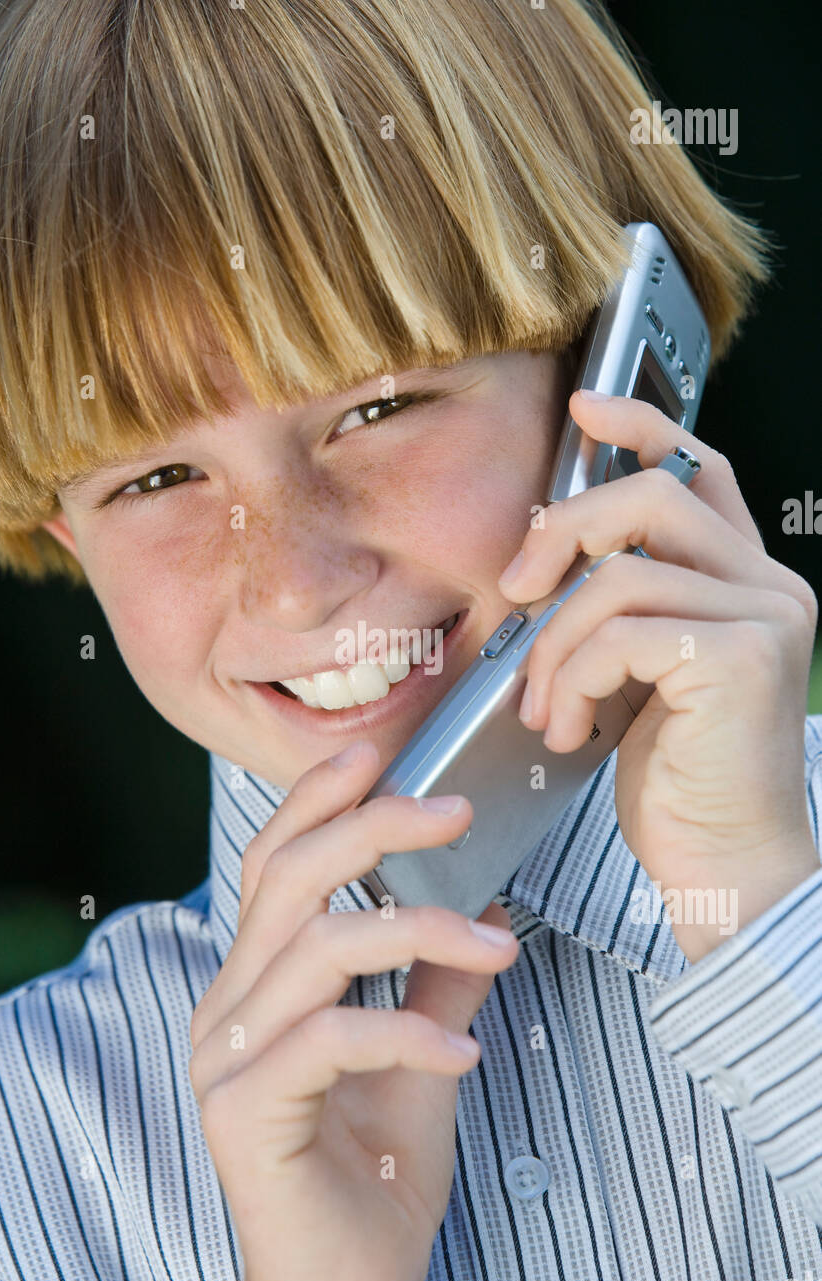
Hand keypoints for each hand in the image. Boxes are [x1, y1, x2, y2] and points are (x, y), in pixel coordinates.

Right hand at [188, 740, 517, 1280]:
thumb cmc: (376, 1176)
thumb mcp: (422, 1054)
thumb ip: (438, 977)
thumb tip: (483, 896)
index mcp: (256, 987)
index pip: (272, 867)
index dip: (315, 801)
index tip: (374, 754)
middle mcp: (227, 1010)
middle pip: (286, 880)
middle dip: (371, 828)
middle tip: (454, 812)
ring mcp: (226, 1060)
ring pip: (319, 946)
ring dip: (421, 933)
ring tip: (496, 944)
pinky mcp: (244, 1111)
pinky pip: (332, 1036)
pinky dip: (408, 1031)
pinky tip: (465, 1052)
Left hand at [498, 390, 819, 962]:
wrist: (724, 867)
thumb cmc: (680, 777)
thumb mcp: (640, 675)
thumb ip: (622, 610)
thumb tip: (546, 563)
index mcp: (745, 583)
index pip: (702, 471)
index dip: (642, 429)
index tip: (583, 409)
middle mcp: (769, 587)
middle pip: (651, 500)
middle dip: (561, 533)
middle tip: (516, 590)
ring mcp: (764, 618)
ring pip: (618, 577)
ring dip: (553, 646)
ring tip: (544, 707)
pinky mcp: (740, 659)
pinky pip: (618, 635)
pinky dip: (571, 682)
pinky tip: (570, 731)